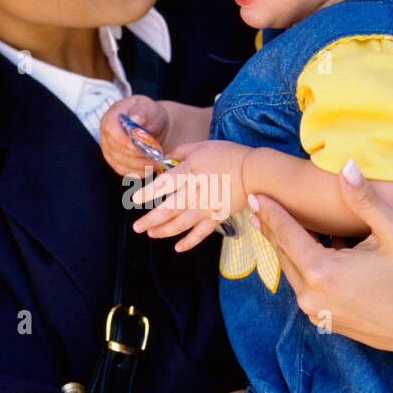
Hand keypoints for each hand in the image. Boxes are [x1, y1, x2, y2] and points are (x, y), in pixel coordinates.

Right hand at [100, 95, 168, 176]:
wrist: (152, 125)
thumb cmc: (149, 113)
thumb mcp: (148, 107)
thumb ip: (142, 111)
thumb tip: (136, 118)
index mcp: (111, 117)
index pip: (110, 128)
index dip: (123, 139)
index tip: (140, 145)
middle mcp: (106, 135)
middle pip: (116, 149)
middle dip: (137, 154)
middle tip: (155, 156)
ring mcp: (109, 150)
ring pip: (121, 163)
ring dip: (140, 165)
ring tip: (157, 162)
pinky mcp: (116, 162)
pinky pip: (126, 171)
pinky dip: (140, 171)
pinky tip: (152, 167)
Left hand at [130, 139, 250, 251]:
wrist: (257, 171)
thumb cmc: (230, 155)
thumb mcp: (203, 146)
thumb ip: (181, 151)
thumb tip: (165, 159)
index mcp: (191, 171)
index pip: (164, 184)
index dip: (148, 193)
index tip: (135, 200)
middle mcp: (196, 192)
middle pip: (169, 209)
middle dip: (151, 220)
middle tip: (137, 227)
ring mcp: (207, 207)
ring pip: (181, 224)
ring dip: (164, 231)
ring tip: (151, 234)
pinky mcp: (218, 216)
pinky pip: (201, 233)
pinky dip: (189, 242)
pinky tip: (178, 247)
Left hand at [249, 164, 392, 354]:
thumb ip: (364, 199)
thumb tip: (346, 165)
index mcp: (323, 272)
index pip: (287, 234)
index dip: (271, 213)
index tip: (255, 196)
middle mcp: (312, 295)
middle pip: (283, 253)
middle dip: (271, 227)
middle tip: (257, 206)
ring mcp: (315, 310)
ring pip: (291, 271)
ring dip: (284, 247)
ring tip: (272, 224)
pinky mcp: (321, 319)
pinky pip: (303, 286)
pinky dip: (300, 266)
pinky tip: (303, 250)